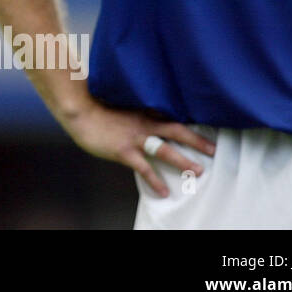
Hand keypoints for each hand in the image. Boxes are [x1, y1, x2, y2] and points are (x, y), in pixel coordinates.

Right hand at [59, 95, 215, 197]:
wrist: (78, 110)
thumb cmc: (93, 104)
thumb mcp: (116, 99)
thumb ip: (131, 106)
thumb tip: (140, 109)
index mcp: (142, 109)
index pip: (170, 113)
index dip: (187, 119)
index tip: (204, 123)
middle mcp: (143, 123)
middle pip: (176, 130)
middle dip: (196, 140)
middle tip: (213, 150)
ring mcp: (134, 137)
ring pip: (165, 150)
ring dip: (184, 160)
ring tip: (199, 171)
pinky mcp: (124, 151)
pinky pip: (144, 169)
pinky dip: (156, 181)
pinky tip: (164, 192)